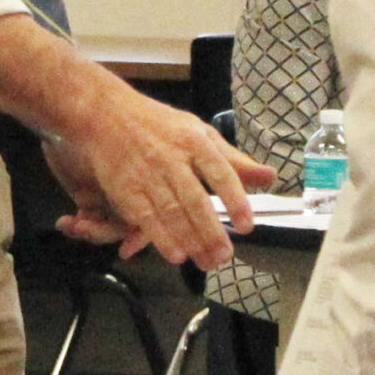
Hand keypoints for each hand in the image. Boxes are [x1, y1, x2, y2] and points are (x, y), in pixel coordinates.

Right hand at [47, 96, 274, 270]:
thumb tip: (270, 177)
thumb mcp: (199, 132)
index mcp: (195, 141)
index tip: (246, 226)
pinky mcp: (124, 188)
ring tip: (207, 262)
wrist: (104, 113)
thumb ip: (234, 159)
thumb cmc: (157, 124)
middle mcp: (172, 157)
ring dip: (190, 241)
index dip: (235, 201)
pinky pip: (145, 218)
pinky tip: (176, 255)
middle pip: (196, 201)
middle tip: (225, 257)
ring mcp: (146, 173)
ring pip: (172, 213)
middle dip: (212, 233)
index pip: (221, 173)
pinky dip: (161, 238)